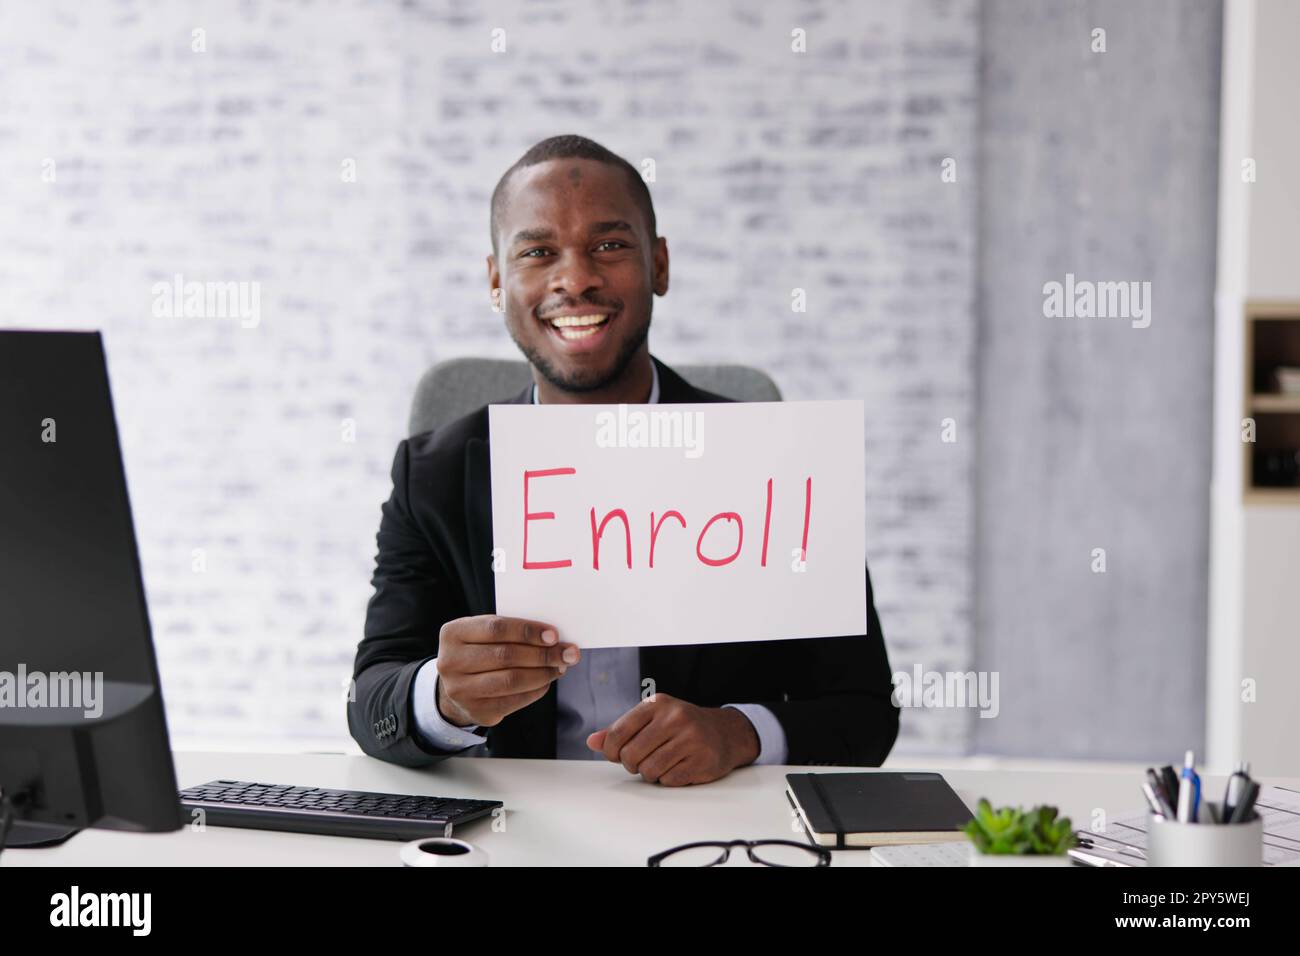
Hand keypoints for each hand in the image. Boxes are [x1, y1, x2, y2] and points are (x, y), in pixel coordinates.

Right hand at [435, 615, 578, 727]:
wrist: (455, 686)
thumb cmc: (479, 652)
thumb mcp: (483, 634)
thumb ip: (510, 632)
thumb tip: (554, 639)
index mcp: (453, 634)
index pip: (496, 628)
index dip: (528, 631)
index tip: (554, 635)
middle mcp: (451, 662)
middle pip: (506, 656)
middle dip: (543, 654)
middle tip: (568, 653)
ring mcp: (461, 690)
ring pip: (512, 680)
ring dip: (543, 673)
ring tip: (560, 666)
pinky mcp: (476, 711)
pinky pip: (514, 700)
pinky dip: (536, 690)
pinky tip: (547, 681)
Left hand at [585, 693, 759, 785]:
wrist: (724, 733)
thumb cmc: (680, 727)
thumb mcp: (651, 719)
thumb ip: (620, 730)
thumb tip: (591, 741)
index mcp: (657, 704)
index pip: (618, 733)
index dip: (611, 751)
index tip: (617, 755)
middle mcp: (675, 718)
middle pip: (631, 755)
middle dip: (632, 764)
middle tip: (642, 760)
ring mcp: (691, 739)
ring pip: (649, 770)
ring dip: (650, 773)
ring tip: (660, 763)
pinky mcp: (702, 760)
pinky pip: (668, 781)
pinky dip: (667, 779)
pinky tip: (677, 767)